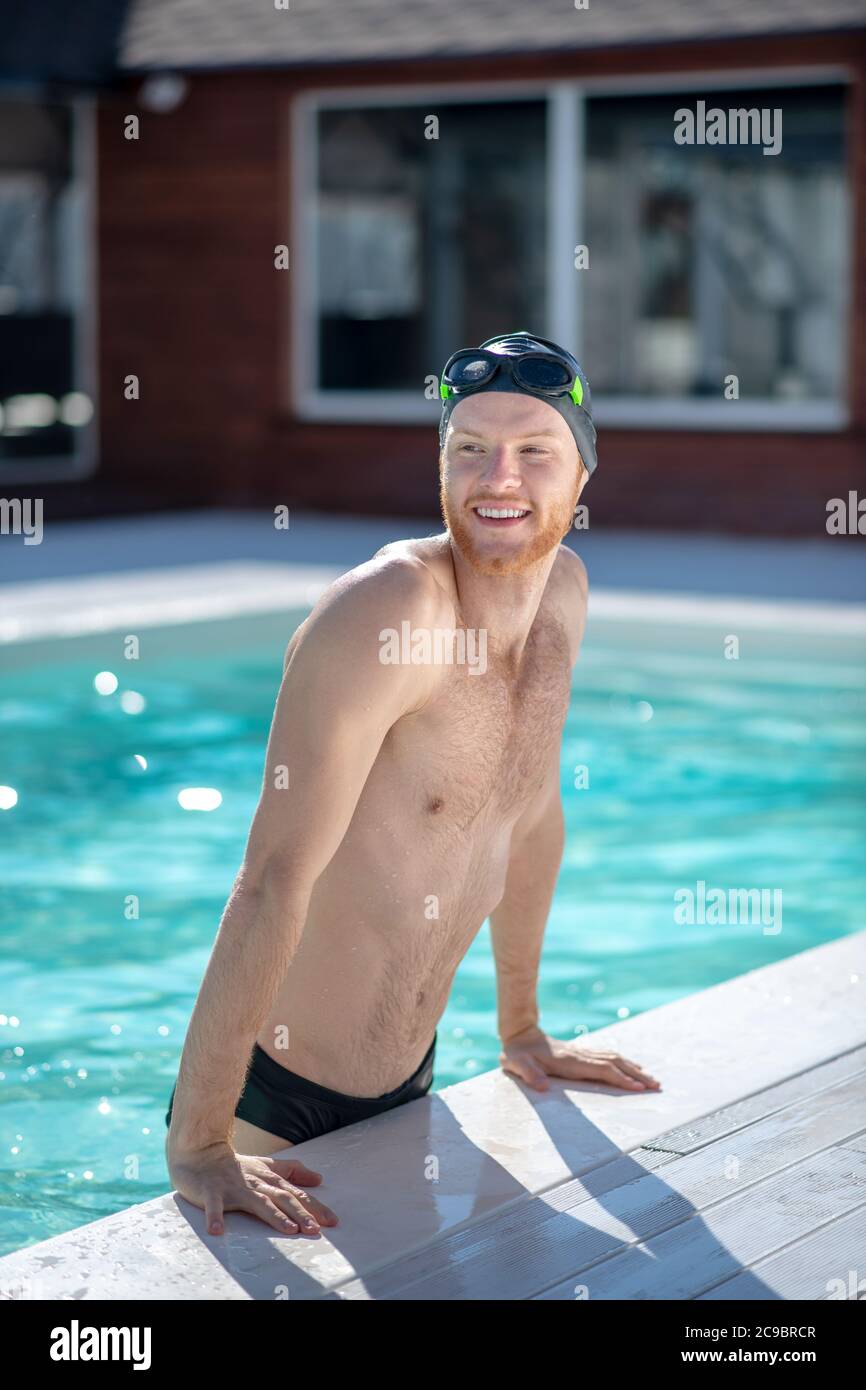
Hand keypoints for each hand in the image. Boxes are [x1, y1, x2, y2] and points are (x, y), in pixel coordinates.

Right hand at [168, 1141, 338, 1237]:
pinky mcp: (212, 1192)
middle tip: (315, 1230)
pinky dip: (215, 1217)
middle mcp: (255, 1183)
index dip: (314, 1207)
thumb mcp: (267, 1166)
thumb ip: (293, 1172)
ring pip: (257, 1202)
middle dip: (300, 1214)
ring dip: (273, 1216)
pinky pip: (214, 1206)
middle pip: (282, 1198)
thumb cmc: (236, 1165)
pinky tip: (217, 1230)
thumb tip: (319, 1178)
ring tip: (289, 1229)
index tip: (332, 1221)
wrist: (202, 1152)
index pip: (296, 1194)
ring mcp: (234, 1187)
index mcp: (269, 1179)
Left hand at [500, 1026, 660, 1093]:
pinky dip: (624, 1062)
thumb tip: (541, 1086)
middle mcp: (581, 1055)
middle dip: (637, 1075)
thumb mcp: (518, 1065)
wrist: (519, 1034)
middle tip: (657, 1086)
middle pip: (615, 1063)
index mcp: (570, 1061)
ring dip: (634, 1069)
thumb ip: (529, 1075)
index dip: (620, 1078)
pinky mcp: (581, 1053)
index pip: (602, 1070)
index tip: (638, 1088)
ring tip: (652, 1079)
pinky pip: (608, 1056)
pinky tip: (632, 1067)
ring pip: (615, 1058)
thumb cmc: (518, 1054)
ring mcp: (583, 1052)